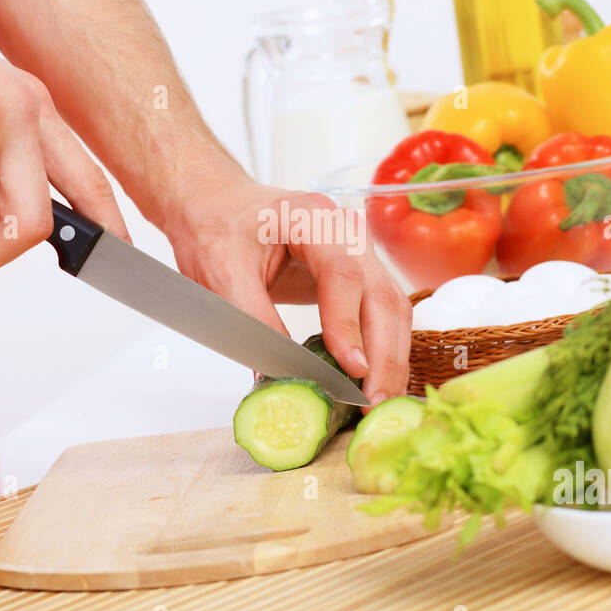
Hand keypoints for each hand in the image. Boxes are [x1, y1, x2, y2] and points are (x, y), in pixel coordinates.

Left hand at [166, 181, 412, 403]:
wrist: (218, 207)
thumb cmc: (217, 228)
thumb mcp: (220, 274)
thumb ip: (253, 321)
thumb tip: (284, 376)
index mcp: (311, 218)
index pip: (343, 273)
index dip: (348, 323)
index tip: (350, 369)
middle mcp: (347, 231)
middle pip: (382, 294)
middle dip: (383, 355)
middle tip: (372, 403)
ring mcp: (359, 252)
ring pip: (392, 307)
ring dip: (391, 358)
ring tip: (378, 402)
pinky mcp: (360, 275)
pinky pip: (383, 313)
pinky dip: (385, 349)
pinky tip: (376, 381)